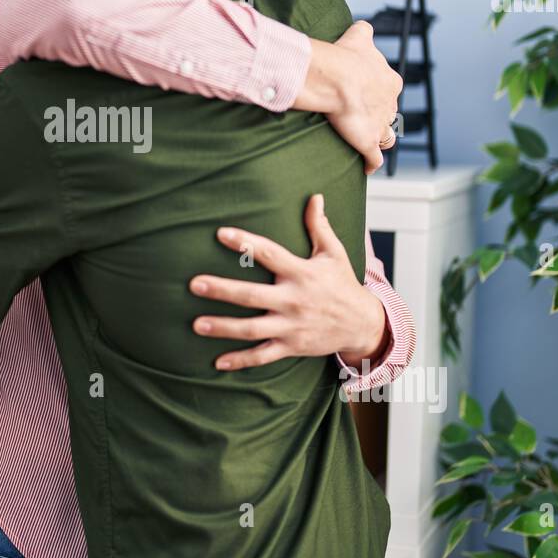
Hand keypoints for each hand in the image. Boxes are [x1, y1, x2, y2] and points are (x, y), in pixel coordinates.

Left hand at [188, 194, 386, 370]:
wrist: (364, 324)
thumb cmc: (343, 284)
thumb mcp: (334, 253)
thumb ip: (319, 226)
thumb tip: (314, 196)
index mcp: (301, 273)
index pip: (270, 254)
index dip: (246, 242)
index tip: (220, 233)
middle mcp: (294, 300)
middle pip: (252, 296)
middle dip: (222, 290)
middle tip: (194, 283)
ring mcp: (292, 325)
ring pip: (252, 329)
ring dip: (223, 328)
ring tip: (196, 324)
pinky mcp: (292, 346)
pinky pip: (263, 356)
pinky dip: (241, 361)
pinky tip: (217, 362)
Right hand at [295, 21, 401, 174]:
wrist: (337, 78)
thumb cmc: (345, 57)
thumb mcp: (359, 36)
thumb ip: (363, 32)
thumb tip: (363, 27)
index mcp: (391, 81)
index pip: (389, 88)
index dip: (377, 91)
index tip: (364, 92)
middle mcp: (390, 104)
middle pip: (389, 112)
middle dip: (379, 114)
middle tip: (362, 115)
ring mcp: (381, 124)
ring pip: (388, 135)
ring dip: (381, 138)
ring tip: (368, 140)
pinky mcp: (369, 142)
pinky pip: (375, 158)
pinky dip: (373, 163)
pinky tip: (368, 167)